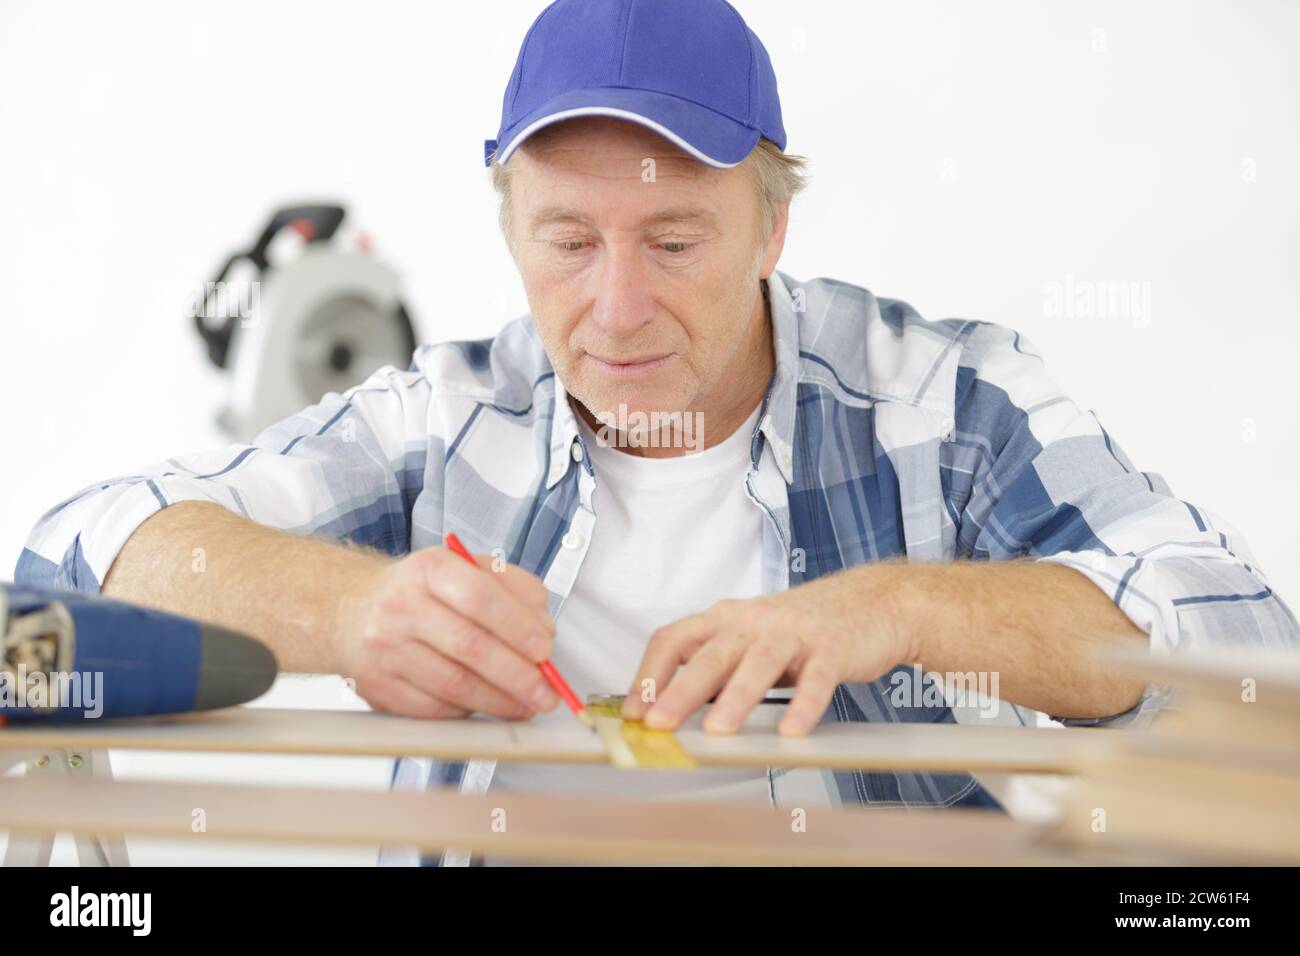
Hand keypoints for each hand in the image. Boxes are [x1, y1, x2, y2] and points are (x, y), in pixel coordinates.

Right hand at [335, 546, 559, 719]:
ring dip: (499, 701)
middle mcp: (401, 607)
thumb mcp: (466, 569)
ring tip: (526, 705)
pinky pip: (434, 708)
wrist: (353, 610)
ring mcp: (385, 649)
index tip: (546, 650)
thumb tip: (543, 630)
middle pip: (470, 646)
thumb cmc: (421, 592)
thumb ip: (514, 589)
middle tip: (545, 692)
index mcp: (430, 569)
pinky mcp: (378, 687)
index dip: (519, 627)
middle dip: (517, 675)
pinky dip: (468, 711)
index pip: (480, 597)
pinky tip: (486, 705)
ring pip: (454, 685)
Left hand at [620, 566, 918, 735]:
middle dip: (679, 691)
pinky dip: (804, 705)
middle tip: (658, 724)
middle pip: (709, 654)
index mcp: (727, 618)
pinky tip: (792, 730)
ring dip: (736, 698)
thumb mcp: (751, 638)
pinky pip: (816, 678)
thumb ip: (715, 668)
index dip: (648, 676)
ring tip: (718, 731)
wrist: (874, 601)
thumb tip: (668, 708)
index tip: (631, 711)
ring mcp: (793, 631)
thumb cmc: (804, 626)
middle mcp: (754, 621)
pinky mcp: (832, 646)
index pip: (673, 640)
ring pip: (758, 663)